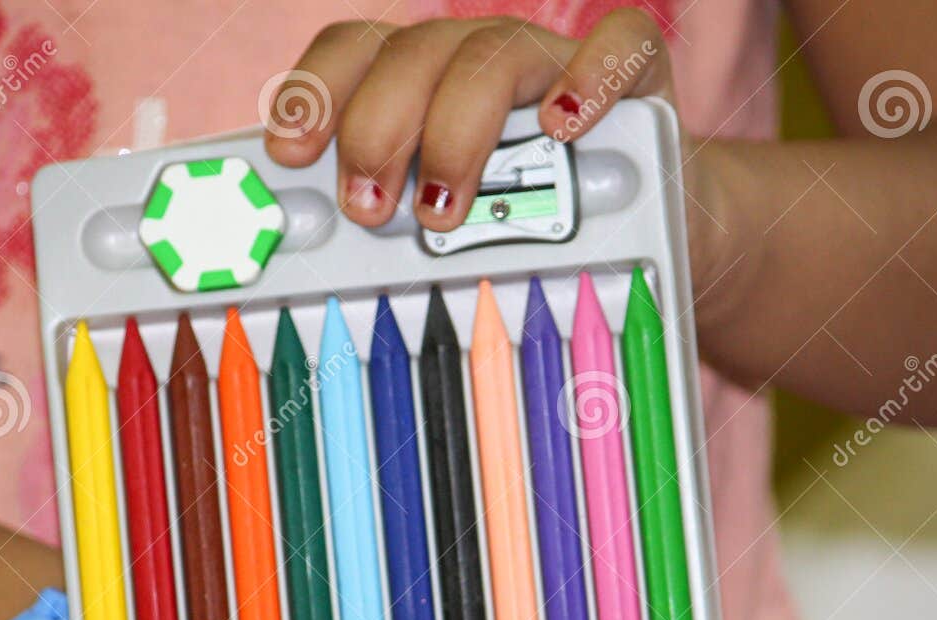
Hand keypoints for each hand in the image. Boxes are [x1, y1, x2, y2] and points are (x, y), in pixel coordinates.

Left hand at [263, 12, 674, 232]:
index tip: (290, 154)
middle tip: (370, 208)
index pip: (354, 53)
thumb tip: (304, 257)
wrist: (646, 228)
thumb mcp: (447, 234)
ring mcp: (551, 60)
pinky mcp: (631, 71)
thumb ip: (388, 225)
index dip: (315, 93)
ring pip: (493, 54)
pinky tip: (563, 125)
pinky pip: (617, 45)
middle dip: (378, 131)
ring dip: (458, 129)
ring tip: (444, 206)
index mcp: (419, 81)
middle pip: (413, 56)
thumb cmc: (530, 232)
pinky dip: (587, 79)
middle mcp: (475, 58)